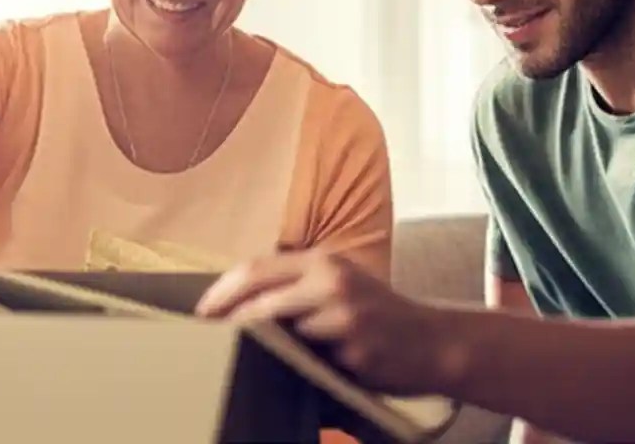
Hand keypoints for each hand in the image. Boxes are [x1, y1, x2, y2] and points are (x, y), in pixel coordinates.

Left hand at [195, 251, 459, 394]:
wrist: (433, 342)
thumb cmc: (378, 316)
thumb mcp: (341, 285)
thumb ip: (298, 288)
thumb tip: (237, 305)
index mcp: (324, 261)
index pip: (256, 268)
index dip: (222, 291)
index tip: (201, 313)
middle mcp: (332, 281)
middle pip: (259, 296)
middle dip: (226, 319)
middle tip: (205, 339)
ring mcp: (344, 316)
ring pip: (278, 331)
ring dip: (259, 347)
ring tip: (241, 356)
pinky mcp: (353, 351)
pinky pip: (305, 362)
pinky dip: (292, 368)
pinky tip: (289, 373)